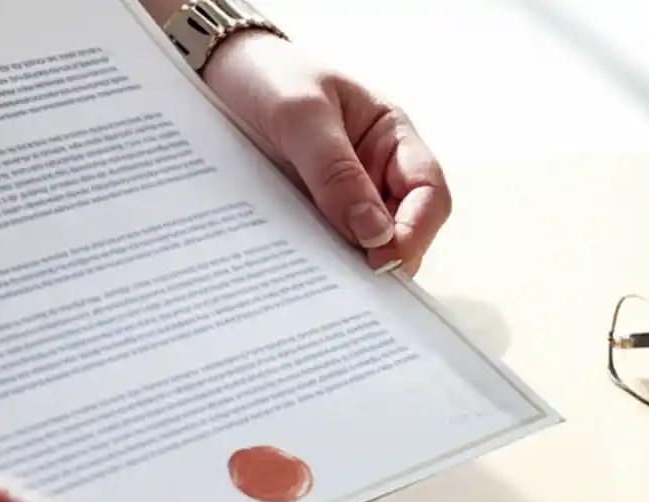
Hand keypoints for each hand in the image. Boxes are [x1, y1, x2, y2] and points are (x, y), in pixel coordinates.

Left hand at [202, 31, 451, 276]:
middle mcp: (380, 172)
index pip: (429, 192)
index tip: (382, 257)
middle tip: (351, 282)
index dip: (416, 230)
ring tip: (322, 278)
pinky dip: (322, 262)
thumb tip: (374, 234)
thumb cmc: (270, 77)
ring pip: (368, 246)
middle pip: (406, 229)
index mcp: (393, 138)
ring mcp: (347, 197)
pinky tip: (301, 269)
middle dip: (386, 257)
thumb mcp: (301, 114)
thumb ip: (336, 170)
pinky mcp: (315, 214)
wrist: (219, 72)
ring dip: (352, 265)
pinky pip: (329, 247)